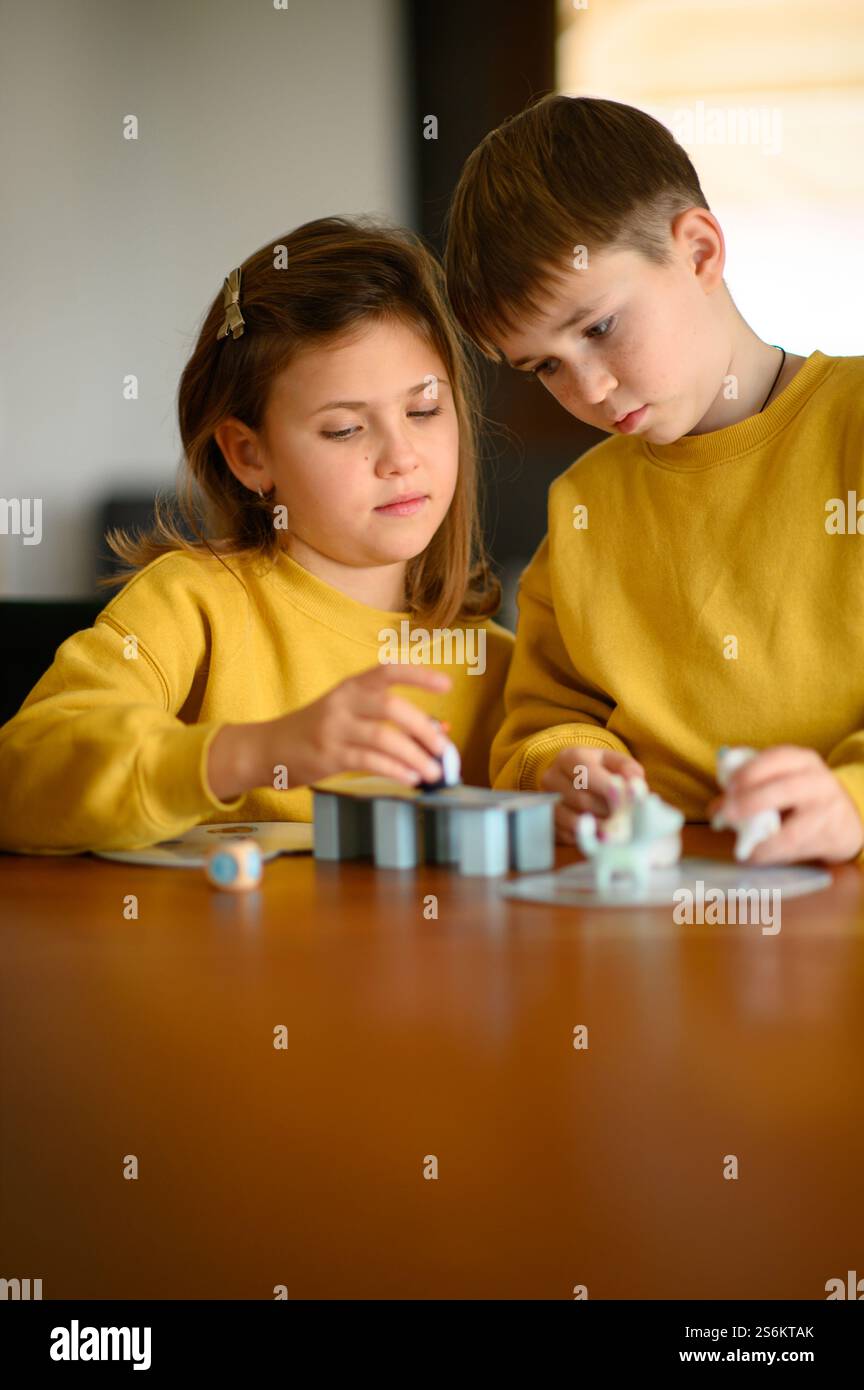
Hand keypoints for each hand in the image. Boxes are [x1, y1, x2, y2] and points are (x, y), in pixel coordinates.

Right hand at [265, 662, 452, 789]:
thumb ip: (389, 719)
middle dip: (423, 728)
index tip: (446, 685)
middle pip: (391, 706)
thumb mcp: (349, 714)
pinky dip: (395, 770)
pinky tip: (410, 778)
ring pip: (383, 738)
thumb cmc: (316, 730)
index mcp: (351, 687)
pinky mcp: (328, 756)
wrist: (268, 748)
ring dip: (414, 756)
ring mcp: (334, 729)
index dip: (419, 675)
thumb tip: (440, 730)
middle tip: (443, 748)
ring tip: (432, 772)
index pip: (388, 671)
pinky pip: (368, 761)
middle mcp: (343, 703)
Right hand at [539, 745, 645, 844]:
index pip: (586, 773)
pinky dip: (587, 838)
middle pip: (582, 799)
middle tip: (628, 824)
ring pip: (573, 820)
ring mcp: (547, 801)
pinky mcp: (548, 821)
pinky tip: (602, 839)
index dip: (608, 789)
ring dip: (599, 829)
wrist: (573, 780)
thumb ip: (628, 770)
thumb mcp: (615, 762)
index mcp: (569, 757)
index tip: (626, 802)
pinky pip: (566, 834)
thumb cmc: (600, 771)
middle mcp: (552, 777)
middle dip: (608, 813)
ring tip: (618, 834)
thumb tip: (635, 784)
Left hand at [706, 745, 863, 863]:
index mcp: (800, 760)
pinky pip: (795, 849)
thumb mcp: (782, 781)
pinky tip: (755, 855)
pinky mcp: (828, 836)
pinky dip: (771, 854)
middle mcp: (817, 781)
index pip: (775, 758)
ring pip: (792, 830)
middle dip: (750, 802)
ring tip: (741, 847)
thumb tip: (715, 808)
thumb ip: (751, 788)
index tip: (727, 785)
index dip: (749, 771)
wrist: (846, 819)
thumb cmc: (802, 797)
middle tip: (726, 814)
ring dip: (761, 841)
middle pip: (784, 789)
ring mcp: (825, 811)